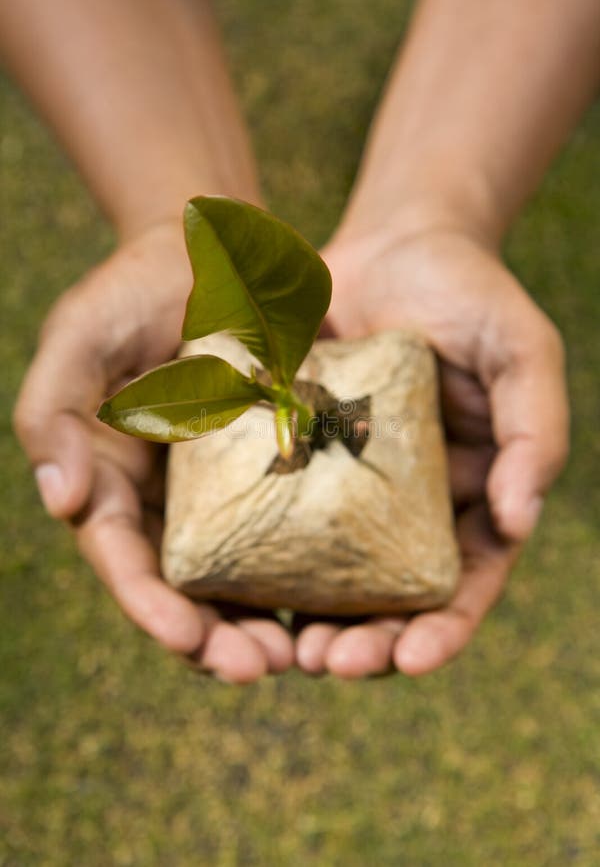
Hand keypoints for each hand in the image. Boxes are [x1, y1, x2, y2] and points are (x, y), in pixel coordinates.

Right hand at [13, 220, 293, 681]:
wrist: (214, 253)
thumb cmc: (135, 288)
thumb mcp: (80, 335)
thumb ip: (55, 410)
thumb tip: (62, 501)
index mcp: (112, 481)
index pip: (124, 562)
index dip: (152, 610)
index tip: (190, 642)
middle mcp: (167, 500)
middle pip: (186, 590)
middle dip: (217, 639)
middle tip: (262, 666)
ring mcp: (226, 490)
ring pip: (244, 576)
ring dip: (270, 622)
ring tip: (309, 652)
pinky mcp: (280, 468)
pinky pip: (299, 528)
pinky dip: (316, 567)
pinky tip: (350, 592)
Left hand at [294, 222, 568, 677]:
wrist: (396, 241)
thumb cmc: (471, 295)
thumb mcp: (523, 354)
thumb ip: (535, 432)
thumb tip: (518, 522)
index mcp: (468, 496)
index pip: (463, 584)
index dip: (443, 632)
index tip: (413, 659)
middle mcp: (404, 504)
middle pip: (388, 598)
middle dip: (365, 643)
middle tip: (329, 662)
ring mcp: (343, 484)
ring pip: (324, 573)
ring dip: (304, 619)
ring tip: (279, 647)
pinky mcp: (292, 454)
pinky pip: (270, 512)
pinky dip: (256, 553)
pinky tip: (231, 579)